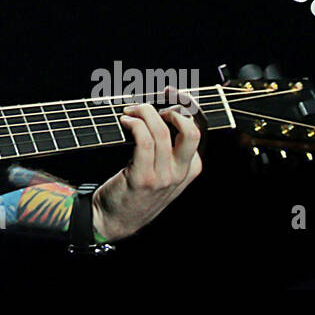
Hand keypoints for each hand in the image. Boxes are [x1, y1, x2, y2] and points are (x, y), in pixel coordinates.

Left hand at [91, 87, 201, 241]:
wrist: (115, 221)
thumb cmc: (136, 191)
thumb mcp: (163, 174)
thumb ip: (169, 151)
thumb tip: (159, 112)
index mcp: (190, 169)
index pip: (200, 131)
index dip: (189, 107)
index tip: (174, 93)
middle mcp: (181, 173)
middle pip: (191, 131)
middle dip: (175, 108)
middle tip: (155, 103)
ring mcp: (163, 177)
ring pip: (162, 131)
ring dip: (144, 112)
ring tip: (130, 112)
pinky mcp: (143, 178)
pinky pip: (144, 141)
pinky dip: (134, 125)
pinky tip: (124, 122)